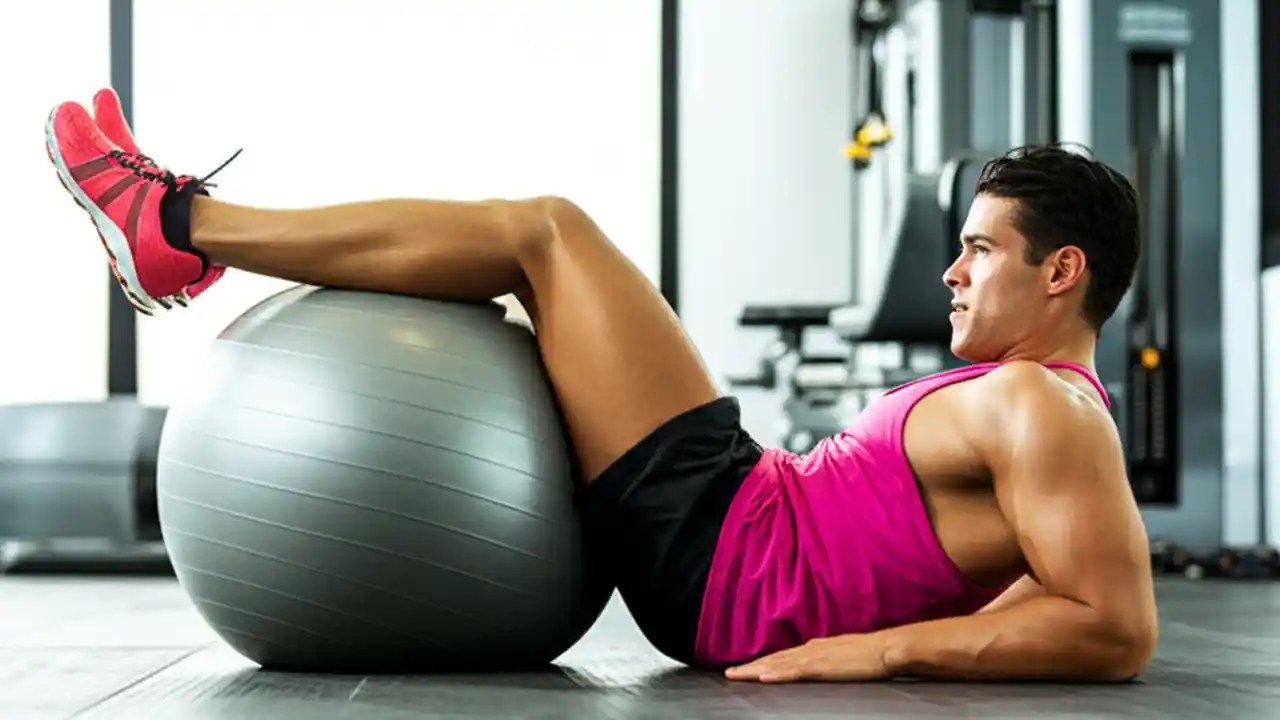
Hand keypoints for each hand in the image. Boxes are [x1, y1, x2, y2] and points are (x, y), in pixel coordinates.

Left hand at [723, 633, 891, 682]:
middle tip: (729, 673)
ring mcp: (815, 657)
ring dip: (755, 670)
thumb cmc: (873, 653)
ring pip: (778, 664)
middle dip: (751, 666)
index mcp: (816, 647)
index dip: (764, 661)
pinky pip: (794, 671)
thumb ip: (829, 657)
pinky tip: (763, 678)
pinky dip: (777, 673)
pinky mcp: (822, 666)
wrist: (888, 648)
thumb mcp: (845, 654)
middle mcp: (810, 649)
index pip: (783, 655)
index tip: (747, 667)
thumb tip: (819, 662)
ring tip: (736, 675)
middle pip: (774, 658)